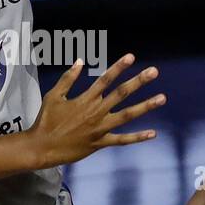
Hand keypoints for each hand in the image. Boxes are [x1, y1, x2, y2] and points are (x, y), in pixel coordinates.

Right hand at [28, 55, 165, 166]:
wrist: (43, 147)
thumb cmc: (46, 120)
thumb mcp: (53, 96)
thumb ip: (68, 78)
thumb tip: (80, 61)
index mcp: (85, 99)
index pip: (106, 79)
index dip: (119, 67)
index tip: (131, 57)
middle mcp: (96, 112)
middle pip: (121, 94)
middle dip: (138, 81)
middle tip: (154, 72)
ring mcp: (100, 128)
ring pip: (127, 115)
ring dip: (145, 106)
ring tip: (162, 98)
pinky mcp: (101, 143)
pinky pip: (122, 140)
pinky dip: (137, 137)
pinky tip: (153, 133)